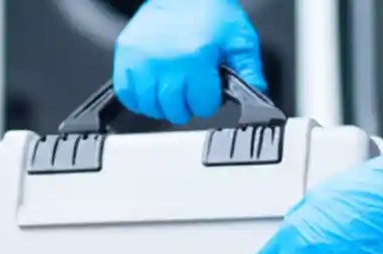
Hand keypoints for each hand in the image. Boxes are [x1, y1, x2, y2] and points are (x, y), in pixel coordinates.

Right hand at [113, 0, 265, 125]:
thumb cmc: (209, 12)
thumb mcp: (239, 38)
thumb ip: (250, 69)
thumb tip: (257, 95)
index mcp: (196, 57)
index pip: (202, 105)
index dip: (208, 101)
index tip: (208, 92)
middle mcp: (167, 62)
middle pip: (174, 111)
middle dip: (186, 107)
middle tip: (190, 93)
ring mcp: (142, 61)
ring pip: (150, 107)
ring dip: (162, 105)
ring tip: (171, 91)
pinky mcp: (125, 57)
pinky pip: (127, 95)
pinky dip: (139, 99)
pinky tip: (151, 90)